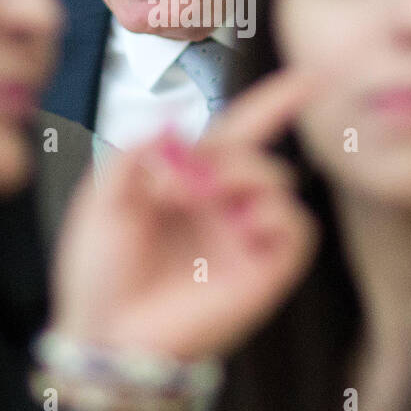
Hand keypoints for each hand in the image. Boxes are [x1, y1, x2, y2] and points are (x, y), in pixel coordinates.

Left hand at [50, 69, 319, 361]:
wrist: (102, 334)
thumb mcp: (103, 196)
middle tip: (170, 186)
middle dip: (219, 154)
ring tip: (199, 203)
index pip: (241, 133)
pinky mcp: (264, 273)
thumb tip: (175, 120)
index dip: (276, 102)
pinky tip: (244, 221)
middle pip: (254, 153)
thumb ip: (136, 151)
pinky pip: (298, 229)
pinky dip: (278, 214)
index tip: (312, 76)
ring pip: (278, 182)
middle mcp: (222, 207)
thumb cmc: (98, 272)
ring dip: (242, 177)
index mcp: (189, 183)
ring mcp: (244, 239)